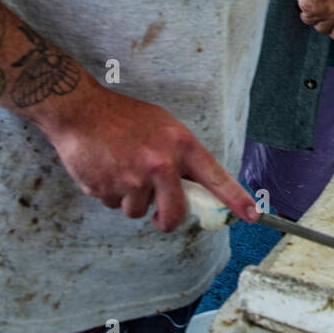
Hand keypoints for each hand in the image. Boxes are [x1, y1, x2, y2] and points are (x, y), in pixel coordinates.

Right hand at [37, 78, 258, 231]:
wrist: (81, 111)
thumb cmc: (124, 117)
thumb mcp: (164, 127)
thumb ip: (180, 157)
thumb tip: (191, 187)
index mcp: (180, 144)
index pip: (215, 177)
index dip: (235, 199)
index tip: (252, 216)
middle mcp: (160, 164)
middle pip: (174, 214)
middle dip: (166, 220)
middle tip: (160, 215)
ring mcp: (133, 179)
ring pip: (139, 212)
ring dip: (132, 201)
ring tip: (122, 171)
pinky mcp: (107, 189)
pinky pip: (115, 206)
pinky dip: (111, 194)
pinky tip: (106, 170)